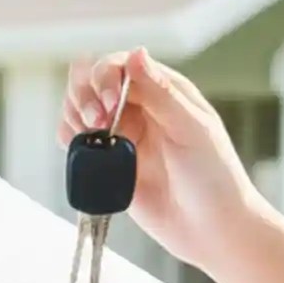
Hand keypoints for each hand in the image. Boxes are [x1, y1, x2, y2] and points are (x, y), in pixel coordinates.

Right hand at [59, 48, 268, 270]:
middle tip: (96, 124)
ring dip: (73, 116)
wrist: (211, 229)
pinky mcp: (108, 163)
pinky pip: (77, 142)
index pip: (117, 65)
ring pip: (78, 109)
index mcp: (162, 91)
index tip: (107, 106)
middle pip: (90, 83)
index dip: (103, 79)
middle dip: (83, 97)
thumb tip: (136, 53)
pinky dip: (69, 141)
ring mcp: (121, 135)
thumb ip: (160, 93)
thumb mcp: (191, 129)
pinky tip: (81, 150)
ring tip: (90, 138)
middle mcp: (138, 108)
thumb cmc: (214, 177)